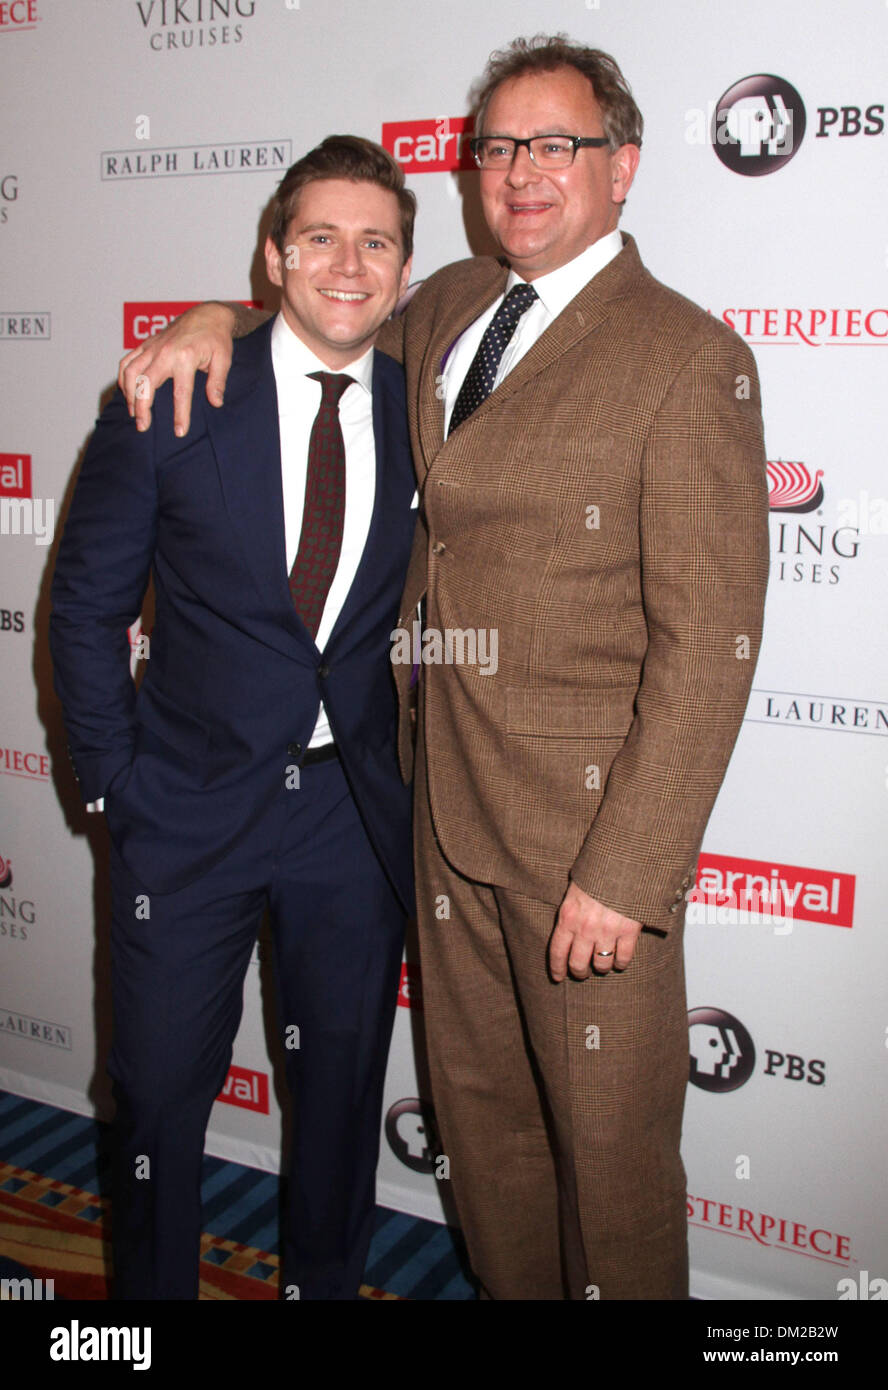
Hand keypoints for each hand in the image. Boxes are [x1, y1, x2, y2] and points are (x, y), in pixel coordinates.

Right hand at [118, 302, 236, 435]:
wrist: (206, 314)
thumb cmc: (216, 338)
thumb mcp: (223, 359)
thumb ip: (218, 382)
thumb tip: (216, 402)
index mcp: (186, 357)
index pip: (181, 392)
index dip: (180, 414)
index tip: (179, 432)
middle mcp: (165, 352)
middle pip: (146, 383)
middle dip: (142, 407)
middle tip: (142, 426)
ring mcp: (152, 347)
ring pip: (131, 372)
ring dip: (129, 394)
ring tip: (134, 413)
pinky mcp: (146, 345)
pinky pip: (127, 361)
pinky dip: (123, 377)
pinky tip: (128, 392)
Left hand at [549, 882, 641, 980]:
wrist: (623, 862)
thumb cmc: (597, 874)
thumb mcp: (575, 891)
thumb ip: (571, 912)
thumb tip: (568, 929)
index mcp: (568, 916)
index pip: (557, 951)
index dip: (557, 968)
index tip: (557, 977)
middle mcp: (585, 928)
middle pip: (578, 963)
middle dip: (579, 972)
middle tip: (582, 972)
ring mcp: (607, 931)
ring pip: (601, 964)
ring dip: (601, 967)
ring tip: (602, 964)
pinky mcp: (628, 931)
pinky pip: (623, 957)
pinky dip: (621, 963)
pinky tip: (620, 961)